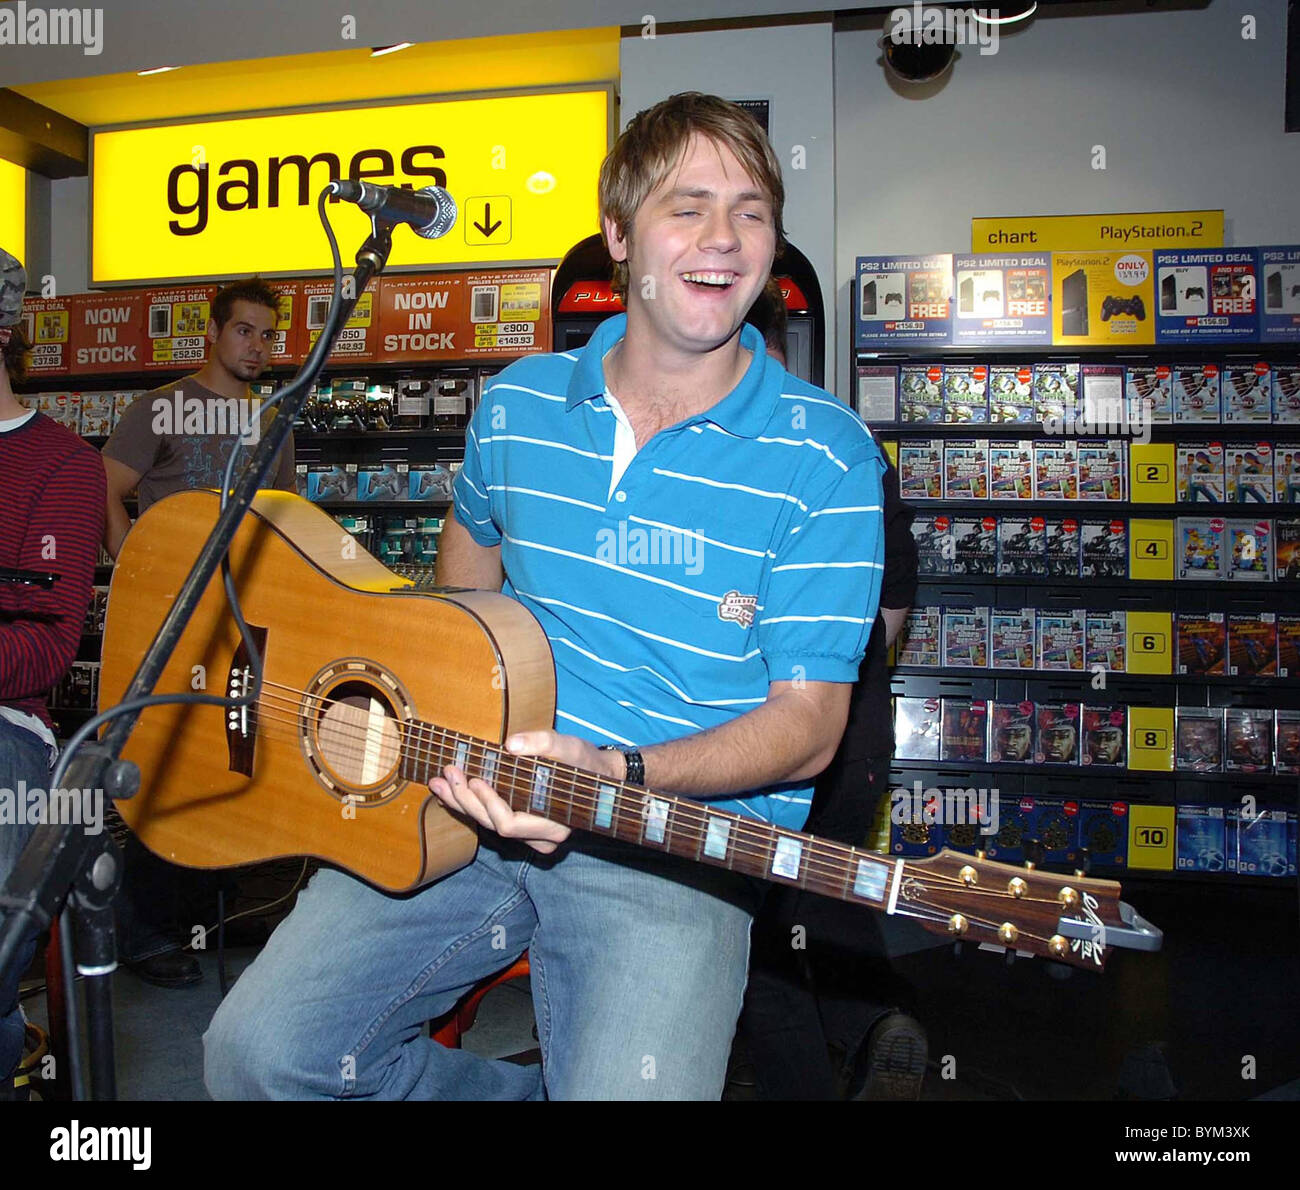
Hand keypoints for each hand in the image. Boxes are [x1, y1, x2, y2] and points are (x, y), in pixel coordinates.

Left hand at [428, 730, 623, 854]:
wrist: (597, 775)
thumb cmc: (585, 763)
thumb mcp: (570, 747)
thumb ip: (544, 744)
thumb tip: (511, 744)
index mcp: (553, 824)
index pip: (510, 824)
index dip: (488, 804)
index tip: (475, 779)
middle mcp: (539, 837)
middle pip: (492, 826)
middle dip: (466, 800)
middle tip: (449, 773)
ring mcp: (528, 835)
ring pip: (486, 825)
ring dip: (460, 802)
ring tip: (439, 781)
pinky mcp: (519, 824)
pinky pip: (489, 818)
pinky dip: (468, 803)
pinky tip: (449, 790)